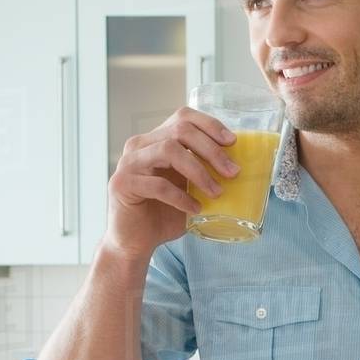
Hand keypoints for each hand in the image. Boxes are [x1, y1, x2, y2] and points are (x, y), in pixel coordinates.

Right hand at [105, 106, 239, 258]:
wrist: (135, 242)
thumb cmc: (163, 215)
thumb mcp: (189, 189)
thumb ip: (203, 173)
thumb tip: (237, 168)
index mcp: (155, 140)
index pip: (183, 117)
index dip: (209, 125)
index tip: (232, 142)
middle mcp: (139, 145)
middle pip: (180, 130)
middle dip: (211, 150)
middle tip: (232, 173)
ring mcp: (129, 163)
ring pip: (169, 150)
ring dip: (199, 171)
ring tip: (216, 193)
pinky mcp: (122, 183)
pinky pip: (158, 184)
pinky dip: (181, 197)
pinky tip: (195, 209)